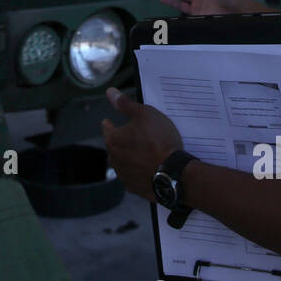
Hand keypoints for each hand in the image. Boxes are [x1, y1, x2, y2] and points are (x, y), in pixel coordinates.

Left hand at [101, 87, 182, 201]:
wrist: (173, 173)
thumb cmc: (159, 140)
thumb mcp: (145, 114)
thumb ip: (126, 104)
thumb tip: (109, 92)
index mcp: (113, 140)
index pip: (107, 129)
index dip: (109, 123)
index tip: (109, 122)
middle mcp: (114, 160)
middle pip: (114, 147)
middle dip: (120, 141)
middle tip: (131, 137)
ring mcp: (124, 176)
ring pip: (122, 163)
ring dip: (127, 157)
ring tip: (139, 153)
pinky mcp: (134, 188)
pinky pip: (132, 176)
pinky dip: (137, 171)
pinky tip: (146, 168)